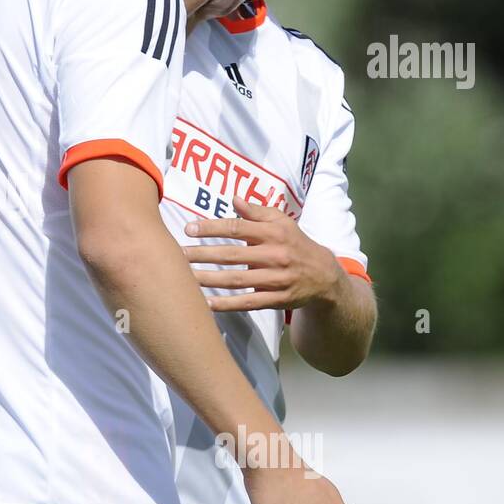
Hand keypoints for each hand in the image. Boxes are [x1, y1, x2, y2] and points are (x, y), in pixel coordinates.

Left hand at [183, 198, 342, 311]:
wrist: (324, 275)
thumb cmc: (295, 244)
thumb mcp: (282, 222)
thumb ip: (257, 212)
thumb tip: (234, 199)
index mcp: (274, 232)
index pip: (238, 227)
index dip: (212, 228)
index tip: (189, 229)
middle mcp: (275, 255)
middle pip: (233, 255)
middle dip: (203, 254)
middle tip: (179, 254)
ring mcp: (276, 279)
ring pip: (237, 280)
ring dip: (209, 279)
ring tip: (185, 277)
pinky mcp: (277, 299)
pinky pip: (248, 302)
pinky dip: (227, 304)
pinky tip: (206, 303)